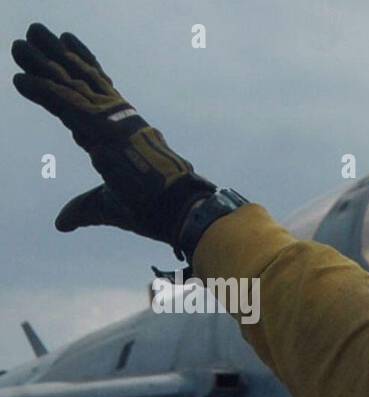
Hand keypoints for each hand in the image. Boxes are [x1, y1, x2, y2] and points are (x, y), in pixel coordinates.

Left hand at [10, 23, 215, 251]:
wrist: (178, 209)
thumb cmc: (154, 210)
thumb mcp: (108, 206)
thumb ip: (82, 209)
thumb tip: (61, 223)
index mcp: (125, 131)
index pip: (99, 92)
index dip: (84, 65)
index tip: (68, 44)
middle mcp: (118, 121)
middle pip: (81, 82)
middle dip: (57, 57)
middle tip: (35, 31)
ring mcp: (111, 124)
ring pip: (70, 88)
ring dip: (43, 64)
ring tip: (22, 42)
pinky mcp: (103, 133)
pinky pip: (67, 107)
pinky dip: (43, 91)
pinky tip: (20, 78)